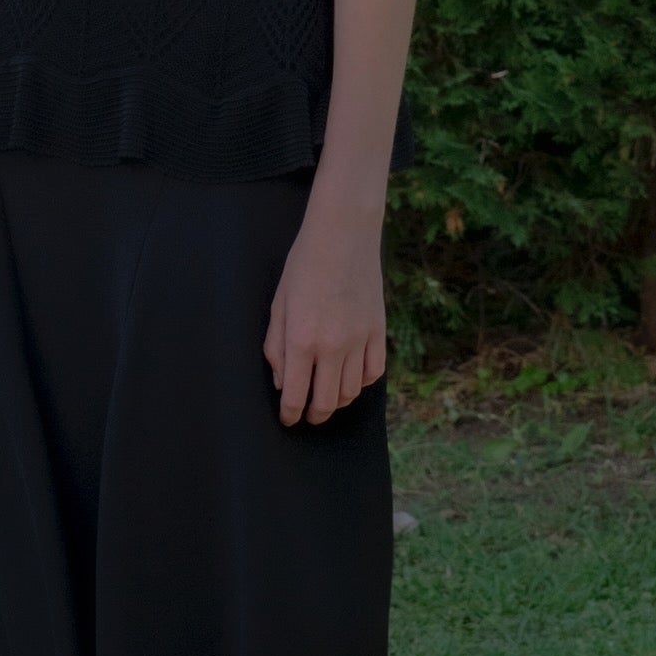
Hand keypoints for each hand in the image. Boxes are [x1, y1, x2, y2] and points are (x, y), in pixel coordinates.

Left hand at [264, 202, 386, 426]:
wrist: (344, 236)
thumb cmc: (304, 266)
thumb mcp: (279, 305)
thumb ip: (276, 347)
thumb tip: (282, 382)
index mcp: (302, 340)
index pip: (296, 395)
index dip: (290, 414)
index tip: (288, 419)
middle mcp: (333, 347)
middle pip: (327, 402)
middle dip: (315, 415)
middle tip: (308, 415)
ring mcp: (359, 341)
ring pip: (352, 392)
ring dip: (338, 402)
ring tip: (328, 397)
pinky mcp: (378, 331)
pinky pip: (374, 372)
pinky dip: (362, 382)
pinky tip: (351, 378)